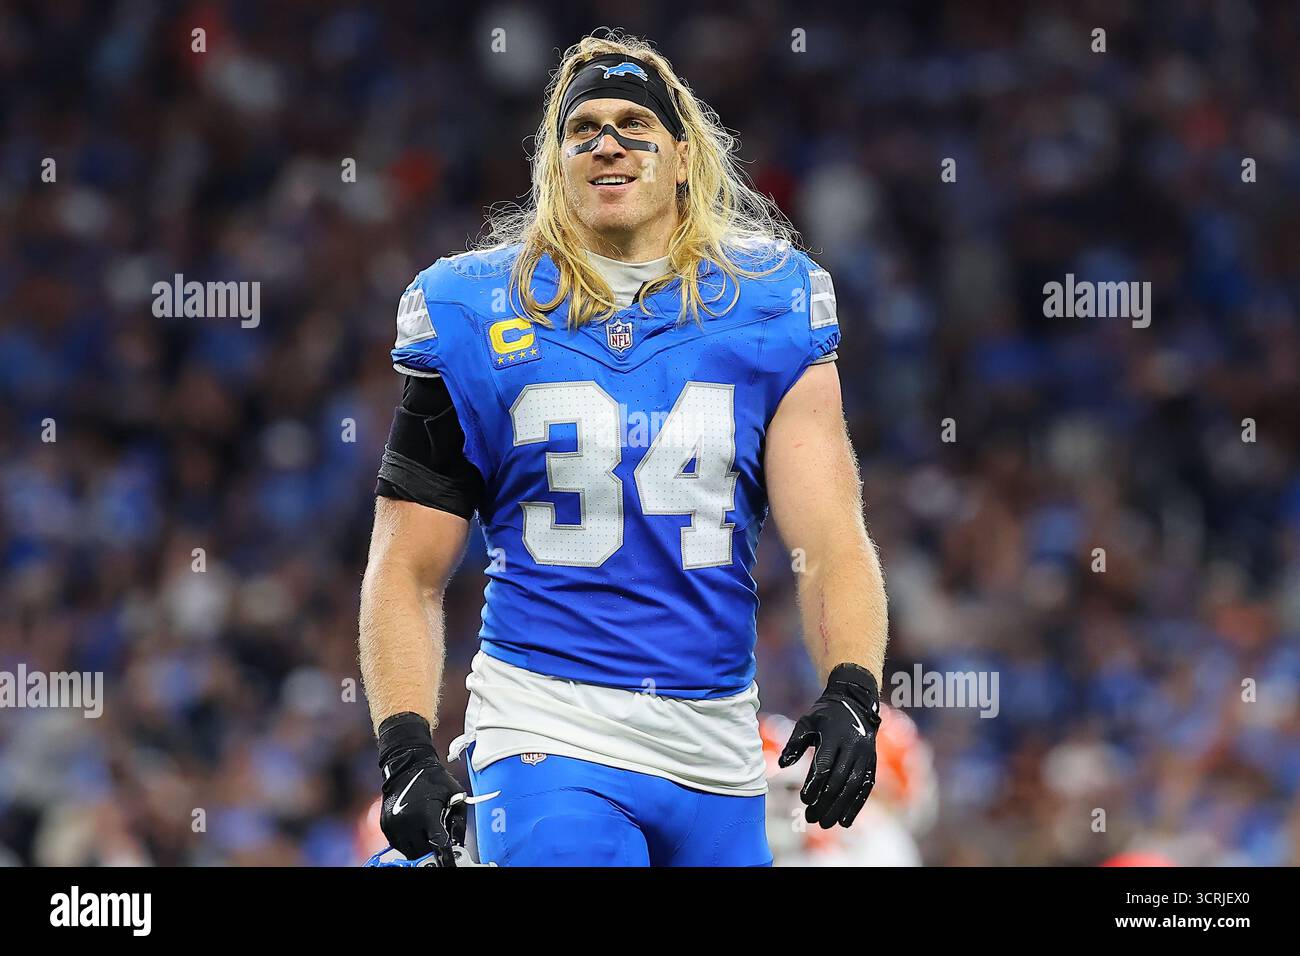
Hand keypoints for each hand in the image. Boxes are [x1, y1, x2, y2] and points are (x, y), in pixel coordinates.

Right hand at [377, 712, 466, 865]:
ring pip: (408, 851)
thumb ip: (459, 820)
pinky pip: (397, 844)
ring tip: (426, 834)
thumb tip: (458, 844)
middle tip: (439, 843)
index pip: (437, 845)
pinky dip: (407, 842)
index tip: (449, 862)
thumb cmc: (434, 778)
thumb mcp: (455, 794)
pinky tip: (415, 831)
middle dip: (432, 849)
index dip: (445, 856)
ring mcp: (394, 824)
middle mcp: (408, 821)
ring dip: (419, 848)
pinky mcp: (386, 825)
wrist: (407, 765)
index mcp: (426, 814)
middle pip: (422, 851)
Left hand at [779, 663, 881, 828]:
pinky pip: (865, 788)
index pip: (825, 764)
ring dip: (839, 808)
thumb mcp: (806, 723)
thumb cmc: (824, 716)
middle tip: (811, 818)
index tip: (804, 801)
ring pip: (853, 787)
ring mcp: (865, 756)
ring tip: (825, 824)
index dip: (814, 784)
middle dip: (825, 802)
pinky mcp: (872, 764)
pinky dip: (856, 806)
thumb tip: (782, 764)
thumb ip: (794, 743)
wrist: (855, 704)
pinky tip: (845, 821)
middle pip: (839, 780)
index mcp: (834, 735)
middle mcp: (853, 746)